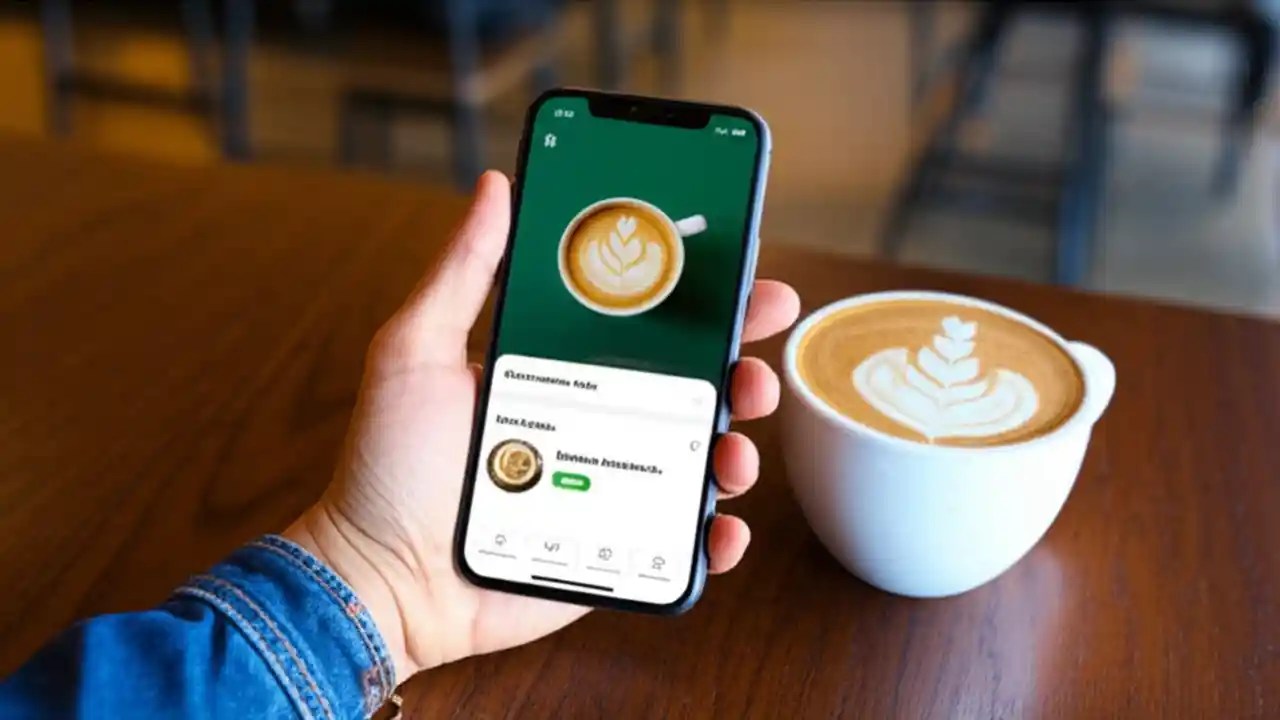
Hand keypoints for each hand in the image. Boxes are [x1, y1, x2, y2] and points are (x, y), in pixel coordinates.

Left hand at [285, 172, 799, 681]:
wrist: (379, 582)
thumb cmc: (388, 468)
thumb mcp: (415, 352)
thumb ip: (463, 272)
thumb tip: (497, 187)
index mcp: (557, 372)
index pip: (642, 325)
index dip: (699, 300)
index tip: (742, 273)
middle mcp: (593, 424)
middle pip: (689, 388)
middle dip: (740, 369)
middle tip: (755, 365)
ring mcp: (608, 488)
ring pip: (698, 461)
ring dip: (737, 450)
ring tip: (733, 453)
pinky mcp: (614, 549)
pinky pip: (683, 542)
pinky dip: (716, 537)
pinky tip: (720, 528)